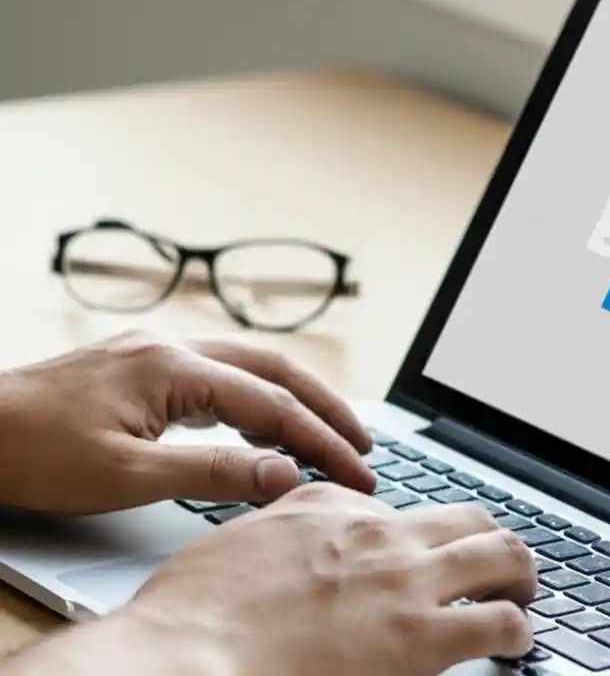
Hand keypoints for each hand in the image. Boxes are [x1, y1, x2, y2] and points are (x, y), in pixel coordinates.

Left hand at [0, 330, 373, 512]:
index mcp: (174, 367)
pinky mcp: (140, 364)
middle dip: (327, 408)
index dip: (322, 441)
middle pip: (276, 369)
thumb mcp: (126, 475)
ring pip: (250, 365)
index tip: (357, 473)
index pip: (273, 404)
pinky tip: (261, 425)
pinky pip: (219, 372)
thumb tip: (283, 473)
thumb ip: (214, 472)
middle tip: (364, 447)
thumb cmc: (31, 452)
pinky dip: (256, 397)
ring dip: (295, 400)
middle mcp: (172, 346)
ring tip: (326, 439)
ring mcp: (155, 350)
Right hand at [127, 485, 535, 675]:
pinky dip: (518, 631)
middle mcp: (380, 536)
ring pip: (501, 555)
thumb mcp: (232, 543)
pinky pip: (499, 621)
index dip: (416, 541)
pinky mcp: (423, 637)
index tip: (420, 559)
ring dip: (521, 575)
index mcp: (329, 508)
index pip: (398, 511)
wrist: (185, 657)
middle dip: (490, 542)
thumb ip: (278, 533)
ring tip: (524, 596)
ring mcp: (406, 583)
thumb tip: (292, 547)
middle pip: (468, 519)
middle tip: (499, 568)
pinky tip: (516, 643)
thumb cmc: (190, 615)